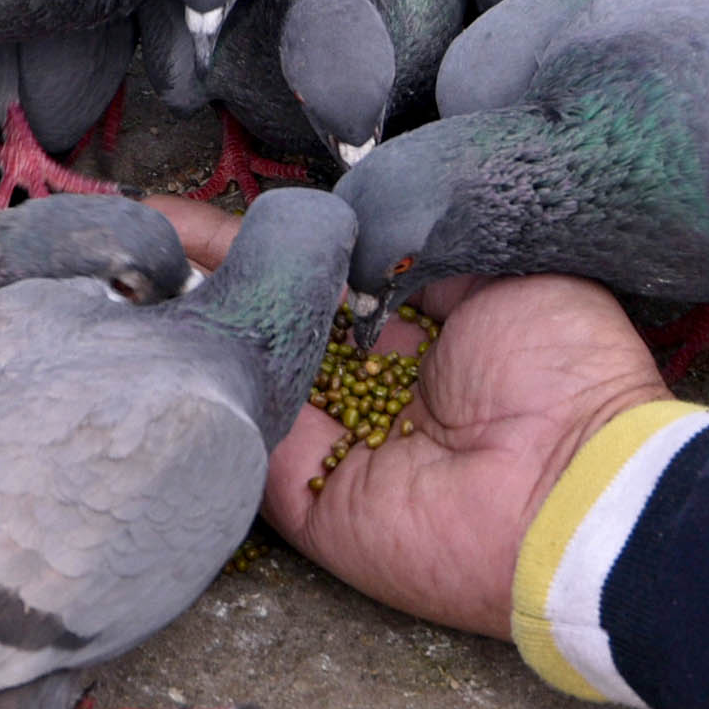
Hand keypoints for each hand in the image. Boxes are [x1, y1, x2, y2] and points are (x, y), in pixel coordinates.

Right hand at [148, 199, 667, 639]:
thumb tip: (343, 218)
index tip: (188, 208)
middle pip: (265, 322)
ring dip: (190, 333)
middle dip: (199, 280)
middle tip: (135, 238)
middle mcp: (364, 383)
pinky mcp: (307, 500)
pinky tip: (164, 340)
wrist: (579, 483)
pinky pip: (242, 445)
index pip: (313, 273)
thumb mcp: (507, 266)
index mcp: (412, 326)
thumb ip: (420, 236)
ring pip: (242, 378)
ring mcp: (331, 443)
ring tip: (128, 276)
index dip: (254, 241)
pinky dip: (207, 397)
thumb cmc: (566, 369)